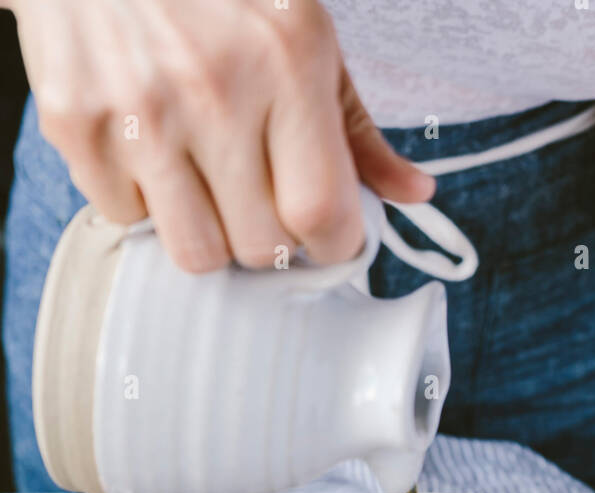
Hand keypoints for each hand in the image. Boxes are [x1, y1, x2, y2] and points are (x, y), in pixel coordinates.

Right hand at [9, 0, 433, 269]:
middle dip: (271, 238)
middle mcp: (213, 89)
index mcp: (285, 61)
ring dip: (209, 233)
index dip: (332, 244)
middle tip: (260, 197)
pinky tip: (151, 150)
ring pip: (196, 252)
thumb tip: (414, 195)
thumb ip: (356, 127)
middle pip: (261, 247)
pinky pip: (128, 221)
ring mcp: (140, 110)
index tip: (327, 237)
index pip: (322, 215)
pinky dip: (143, 203)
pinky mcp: (78, 123)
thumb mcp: (305, 34)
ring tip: (206, 181)